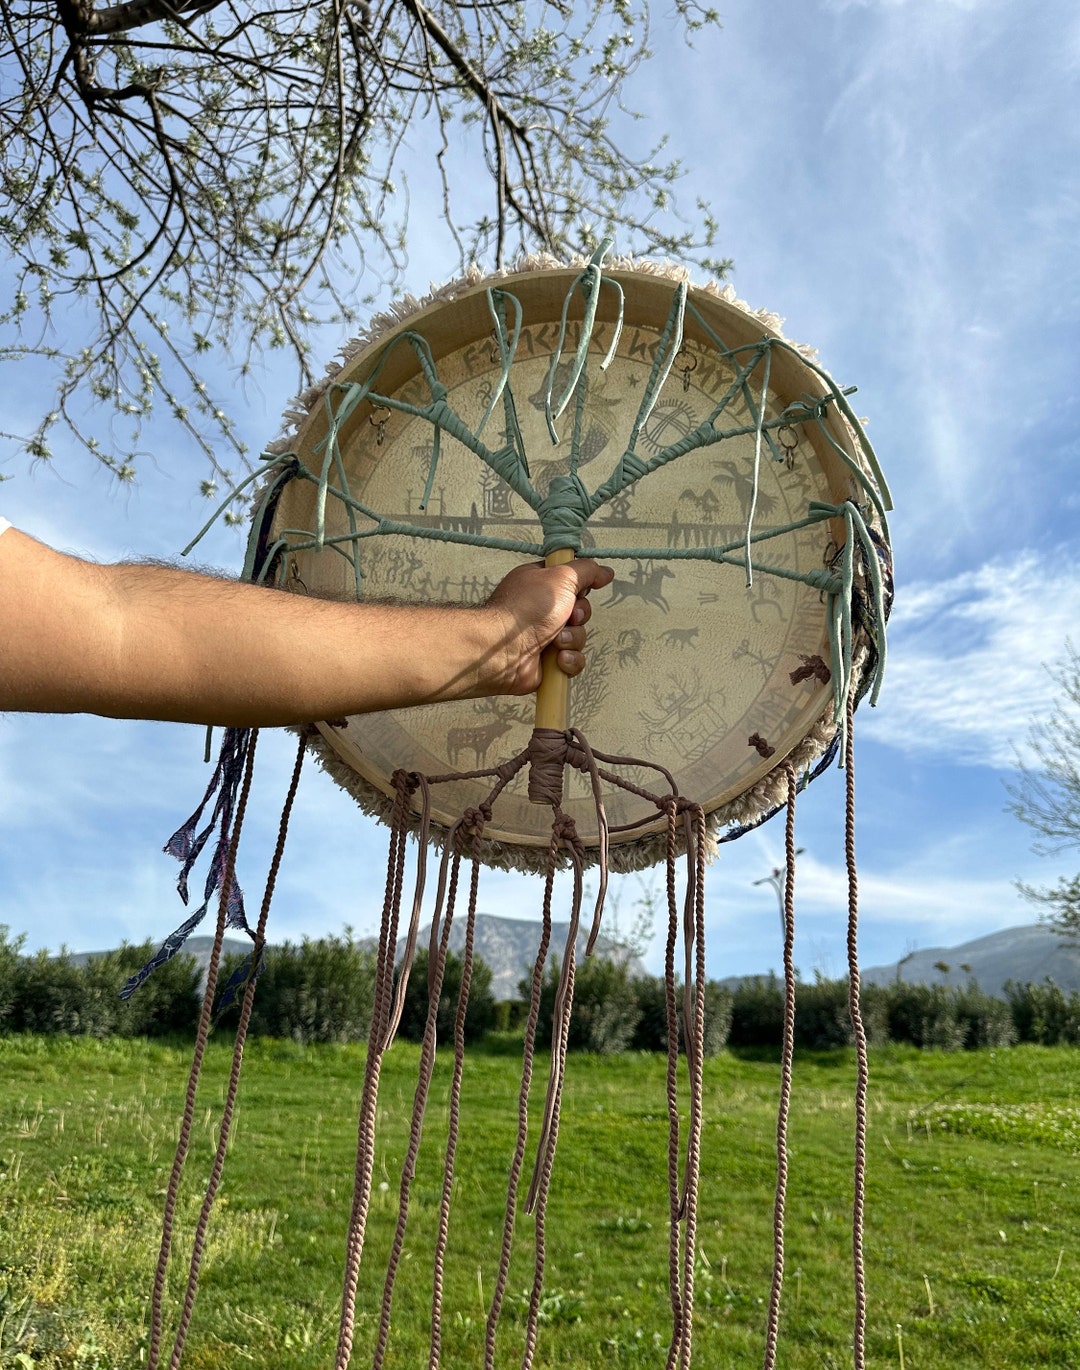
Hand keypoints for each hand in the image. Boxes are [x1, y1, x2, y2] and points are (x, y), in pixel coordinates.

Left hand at [479, 557, 614, 695]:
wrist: (503, 649)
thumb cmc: (525, 609)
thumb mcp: (560, 577)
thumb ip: (586, 571)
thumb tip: (606, 572)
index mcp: (541, 585)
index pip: (572, 583)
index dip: (581, 587)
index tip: (581, 589)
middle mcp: (542, 610)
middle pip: (580, 611)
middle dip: (579, 616)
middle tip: (567, 617)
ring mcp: (544, 637)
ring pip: (579, 637)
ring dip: (572, 639)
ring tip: (555, 641)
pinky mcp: (548, 662)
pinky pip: (573, 661)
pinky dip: (569, 661)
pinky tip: (557, 659)